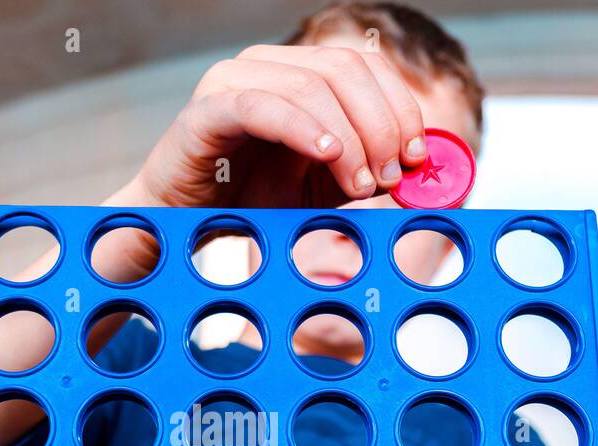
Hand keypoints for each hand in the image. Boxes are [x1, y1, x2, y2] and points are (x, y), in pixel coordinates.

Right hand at [119, 44, 427, 209]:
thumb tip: (416, 169)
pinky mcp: (208, 110)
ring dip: (349, 137)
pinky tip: (328, 158)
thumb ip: (365, 172)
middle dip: (380, 124)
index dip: (400, 106)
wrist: (181, 226)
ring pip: (311, 85)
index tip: (416, 156)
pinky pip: (264, 106)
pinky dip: (304, 129)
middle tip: (390, 175)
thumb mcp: (322, 189)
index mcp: (299, 74)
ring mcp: (235, 81)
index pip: (365, 66)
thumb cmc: (251, 204)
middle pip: (345, 69)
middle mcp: (268, 66)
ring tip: (361, 182)